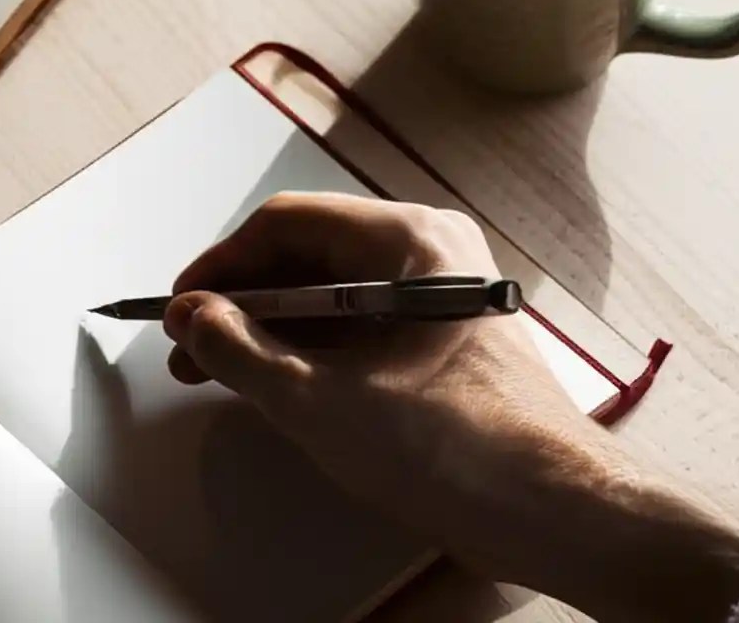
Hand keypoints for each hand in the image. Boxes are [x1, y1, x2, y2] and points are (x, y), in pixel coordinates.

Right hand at [164, 192, 738, 622]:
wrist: (558, 515)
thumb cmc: (459, 451)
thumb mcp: (320, 401)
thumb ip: (240, 351)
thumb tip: (191, 317)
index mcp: (411, 241)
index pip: (288, 224)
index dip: (222, 266)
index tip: (180, 306)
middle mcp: (429, 254)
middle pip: (309, 255)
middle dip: (241, 301)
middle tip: (190, 342)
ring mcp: (439, 296)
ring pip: (331, 294)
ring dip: (270, 328)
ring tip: (217, 369)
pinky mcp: (442, 339)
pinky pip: (359, 325)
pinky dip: (310, 348)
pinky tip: (273, 381)